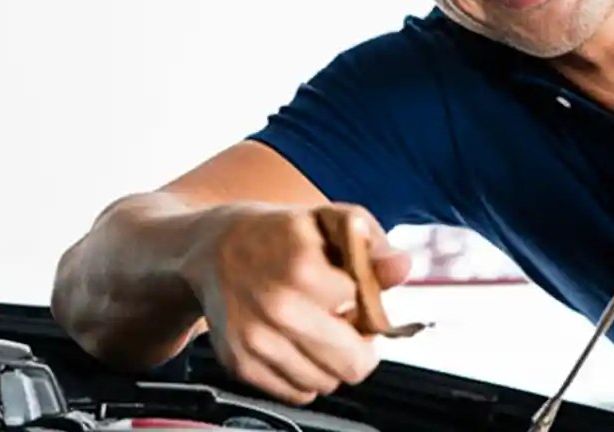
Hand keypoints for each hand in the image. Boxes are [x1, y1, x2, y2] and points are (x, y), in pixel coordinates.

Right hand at [183, 202, 410, 404]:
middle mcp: (278, 308)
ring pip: (327, 383)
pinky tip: (294, 342)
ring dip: (329, 362)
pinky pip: (297, 393)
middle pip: (353, 365)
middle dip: (358, 347)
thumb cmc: (279, 233)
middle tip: (344, 323)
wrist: (212, 248)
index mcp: (304, 266)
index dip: (371, 308)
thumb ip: (372, 244)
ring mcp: (256, 340)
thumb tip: (402, 268)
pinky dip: (303, 374)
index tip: (359, 297)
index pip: (370, 317)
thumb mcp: (330, 220)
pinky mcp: (240, 364)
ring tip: (315, 328)